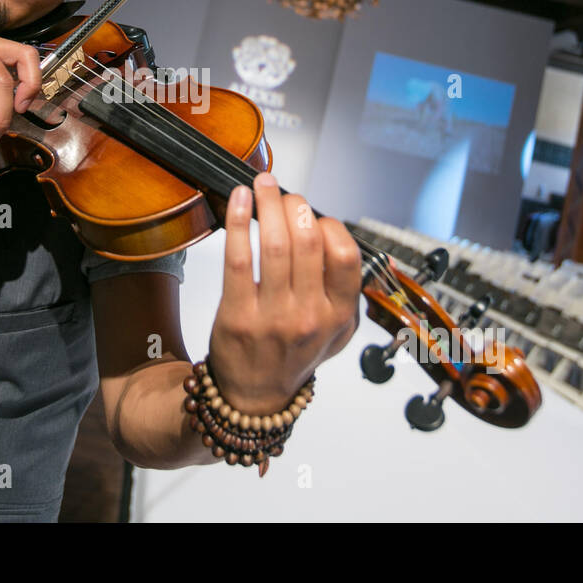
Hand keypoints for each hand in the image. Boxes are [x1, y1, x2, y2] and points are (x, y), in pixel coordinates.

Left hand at [208, 171, 361, 414]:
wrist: (253, 397)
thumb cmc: (293, 355)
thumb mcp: (335, 333)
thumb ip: (345, 289)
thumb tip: (340, 235)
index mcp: (338, 316)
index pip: (345, 256)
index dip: (330, 225)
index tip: (314, 216)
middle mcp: (309, 316)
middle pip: (308, 241)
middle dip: (294, 205)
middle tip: (281, 192)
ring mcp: (273, 317)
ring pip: (275, 244)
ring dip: (267, 204)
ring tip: (260, 185)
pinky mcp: (238, 315)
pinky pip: (238, 258)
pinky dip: (239, 221)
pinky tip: (238, 201)